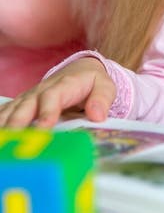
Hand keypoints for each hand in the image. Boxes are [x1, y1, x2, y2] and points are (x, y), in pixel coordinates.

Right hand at [0, 57, 115, 127]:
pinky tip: (0, 137)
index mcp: (64, 85)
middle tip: (13, 137)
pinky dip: (1, 123)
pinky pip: (7, 113)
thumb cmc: (91, 83)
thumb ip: (102, 99)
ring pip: (13, 109)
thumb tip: (97, 115)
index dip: (47, 110)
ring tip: (2, 141)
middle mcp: (42, 91)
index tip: (44, 126)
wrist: (78, 71)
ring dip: (5, 124)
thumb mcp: (105, 86)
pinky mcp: (22, 105)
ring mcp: (30, 98)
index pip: (53, 96)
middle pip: (27, 104)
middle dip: (19, 121)